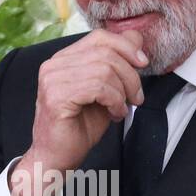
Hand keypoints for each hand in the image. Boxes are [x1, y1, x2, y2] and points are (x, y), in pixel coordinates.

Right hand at [12, 29, 146, 195]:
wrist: (57, 158)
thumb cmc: (78, 127)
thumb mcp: (105, 91)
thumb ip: (117, 65)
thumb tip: (136, 39)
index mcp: (63, 60)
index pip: (99, 38)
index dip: (125, 46)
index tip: (142, 63)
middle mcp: (54, 65)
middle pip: (105, 52)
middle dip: (130, 75)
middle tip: (136, 97)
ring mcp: (52, 80)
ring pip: (104, 70)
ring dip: (122, 91)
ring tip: (121, 108)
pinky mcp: (57, 97)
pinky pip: (98, 88)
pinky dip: (114, 101)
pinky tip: (114, 113)